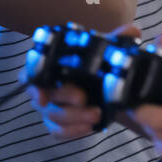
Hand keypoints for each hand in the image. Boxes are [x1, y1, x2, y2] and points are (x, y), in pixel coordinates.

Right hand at [26, 23, 140, 138]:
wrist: (108, 85)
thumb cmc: (99, 64)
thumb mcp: (108, 51)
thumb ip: (118, 40)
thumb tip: (131, 30)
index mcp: (51, 65)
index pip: (30, 73)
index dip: (34, 85)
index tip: (43, 97)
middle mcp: (46, 86)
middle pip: (43, 97)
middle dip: (63, 99)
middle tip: (83, 98)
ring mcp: (52, 106)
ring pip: (52, 117)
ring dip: (73, 117)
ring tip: (95, 114)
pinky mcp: (61, 122)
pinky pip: (58, 131)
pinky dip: (72, 131)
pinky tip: (90, 127)